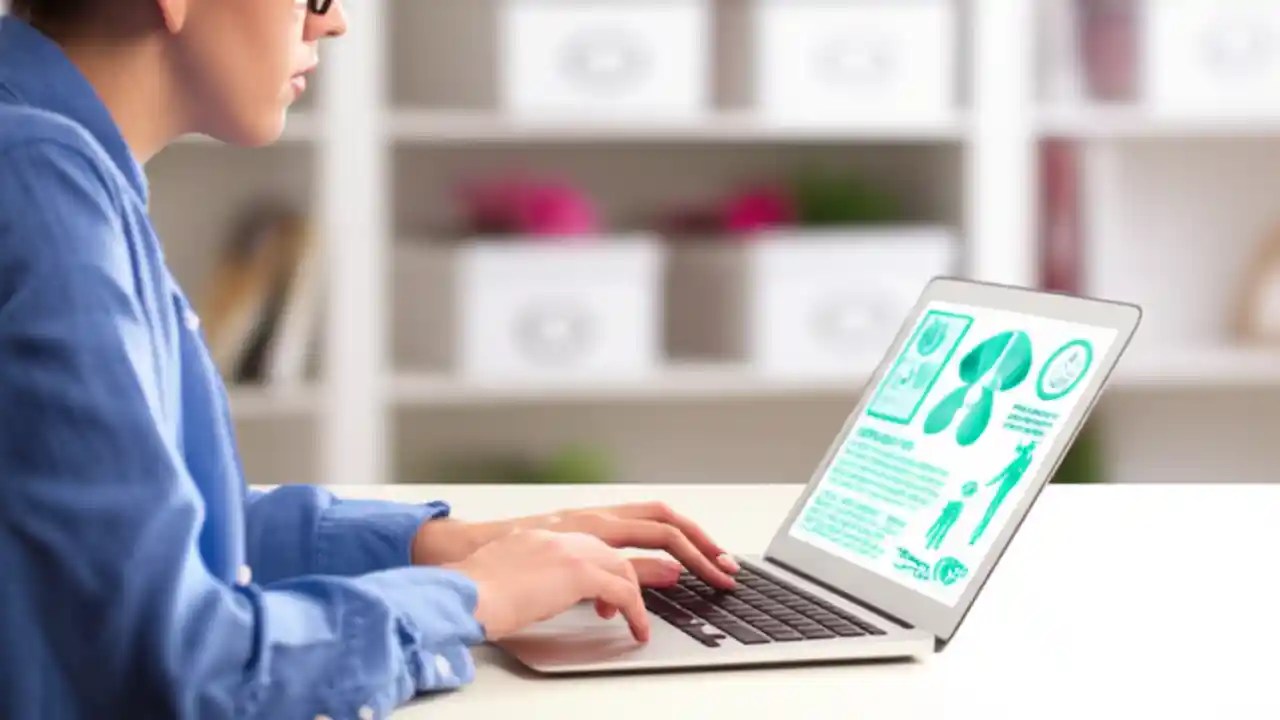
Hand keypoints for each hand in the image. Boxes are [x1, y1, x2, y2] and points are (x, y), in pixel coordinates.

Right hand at [414, 501, 738, 588]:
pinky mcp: (574, 568)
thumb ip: (592, 574)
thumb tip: (633, 589)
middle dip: (699, 544)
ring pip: (648, 553)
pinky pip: (623, 588)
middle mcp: (582, 523)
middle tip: (725, 569)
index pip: (643, 513)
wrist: (457, 585)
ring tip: (698, 597)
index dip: (681, 530)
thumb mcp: (547, 571)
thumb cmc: (490, 582)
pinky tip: (638, 629)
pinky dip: (638, 611)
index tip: (706, 552)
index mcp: (576, 520)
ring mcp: (579, 542)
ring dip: (678, 578)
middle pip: (659, 521)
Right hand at [443, 529, 651, 641]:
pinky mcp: (579, 573)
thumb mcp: (503, 574)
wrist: (463, 592)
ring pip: (622, 567)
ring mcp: (570, 550)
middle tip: (634, 599)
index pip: (586, 542)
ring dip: (635, 595)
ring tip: (637, 619)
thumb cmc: (471, 592)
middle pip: (611, 548)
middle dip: (632, 571)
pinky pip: (623, 592)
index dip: (603, 564)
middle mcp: (559, 535)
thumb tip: (535, 595)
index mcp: (539, 535)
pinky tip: (636, 629)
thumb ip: (526, 576)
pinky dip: (635, 612)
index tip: (610, 584)